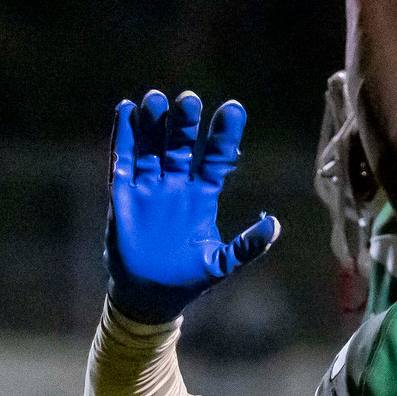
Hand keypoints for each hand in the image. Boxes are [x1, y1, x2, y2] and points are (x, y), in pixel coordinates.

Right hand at [104, 91, 279, 323]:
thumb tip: (274, 225)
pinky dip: (123, 138)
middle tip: (190, 99)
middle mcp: (176, 185)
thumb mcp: (221, 264)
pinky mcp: (122, 195)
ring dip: (154, 124)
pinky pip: (122, 161)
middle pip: (182, 145)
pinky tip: (126, 111)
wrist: (150, 296)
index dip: (224, 135)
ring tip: (157, 99)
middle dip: (186, 123)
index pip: (215, 158)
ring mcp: (149, 187)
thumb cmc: (189, 279)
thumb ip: (247, 246)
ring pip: (152, 147)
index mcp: (202, 196)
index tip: (233, 109)